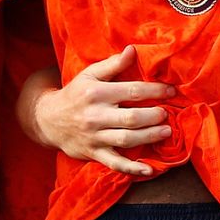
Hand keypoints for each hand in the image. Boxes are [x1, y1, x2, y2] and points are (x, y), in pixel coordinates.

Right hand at [30, 47, 175, 176]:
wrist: (47, 119)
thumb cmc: (76, 93)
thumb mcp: (89, 75)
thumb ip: (113, 64)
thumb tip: (133, 50)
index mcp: (96, 94)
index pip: (132, 91)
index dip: (155, 91)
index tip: (171, 91)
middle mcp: (95, 116)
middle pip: (131, 118)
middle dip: (154, 116)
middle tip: (167, 113)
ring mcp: (94, 137)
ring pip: (125, 139)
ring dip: (149, 136)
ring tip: (166, 132)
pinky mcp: (93, 153)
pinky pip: (114, 163)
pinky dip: (132, 168)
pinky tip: (149, 170)